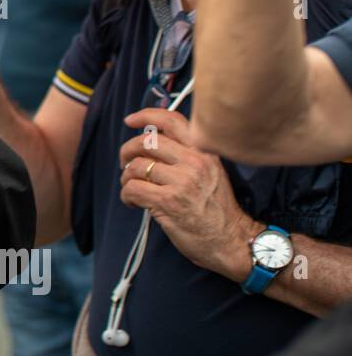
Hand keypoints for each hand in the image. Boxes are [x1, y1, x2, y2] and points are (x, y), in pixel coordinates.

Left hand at [119, 108, 261, 280]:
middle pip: (146, 142)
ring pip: (136, 167)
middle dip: (127, 151)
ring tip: (133, 188)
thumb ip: (185, 154)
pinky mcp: (168, 202)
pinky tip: (134, 202)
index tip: (131, 120)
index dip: (147, 115)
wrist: (231, 239)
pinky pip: (132, 189)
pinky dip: (127, 195)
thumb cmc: (216, 208)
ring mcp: (181, 182)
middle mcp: (194, 162)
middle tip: (125, 164)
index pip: (173, 121)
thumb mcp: (210, 172)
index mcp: (204, 151)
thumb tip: (150, 142)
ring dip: (126, 178)